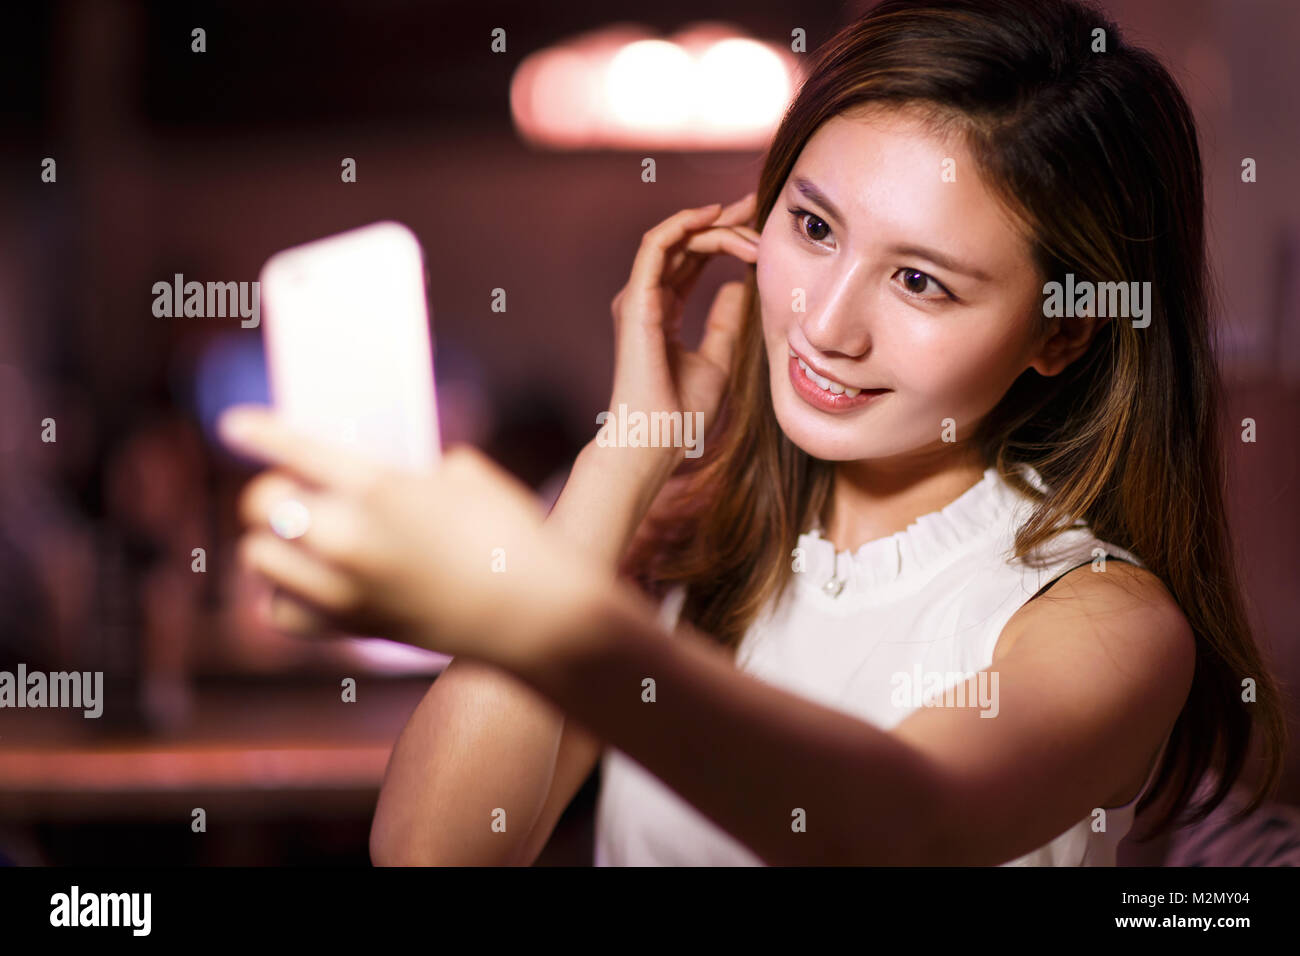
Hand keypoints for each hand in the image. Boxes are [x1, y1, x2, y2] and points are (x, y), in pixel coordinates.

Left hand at [218, 405, 605, 667]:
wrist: (538, 616)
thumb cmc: (515, 538)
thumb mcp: (471, 478)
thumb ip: (419, 470)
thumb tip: (400, 476)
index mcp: (382, 489)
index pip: (298, 451)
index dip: (258, 432)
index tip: (232, 425)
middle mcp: (351, 539)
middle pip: (262, 505)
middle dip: (273, 491)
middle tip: (299, 491)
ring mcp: (346, 589)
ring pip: (259, 558)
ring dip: (273, 541)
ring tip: (301, 536)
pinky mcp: (354, 628)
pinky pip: (281, 611)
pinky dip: (284, 594)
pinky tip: (308, 582)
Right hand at [608, 194, 758, 452]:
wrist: (657, 439)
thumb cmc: (682, 413)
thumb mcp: (718, 359)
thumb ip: (726, 321)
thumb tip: (740, 287)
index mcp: (663, 312)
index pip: (692, 260)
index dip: (724, 237)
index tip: (759, 228)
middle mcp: (647, 299)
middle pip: (684, 242)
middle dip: (722, 221)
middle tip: (757, 206)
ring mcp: (638, 298)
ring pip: (674, 239)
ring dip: (713, 226)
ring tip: (749, 225)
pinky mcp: (636, 300)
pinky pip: (656, 246)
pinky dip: (682, 224)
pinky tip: (712, 216)